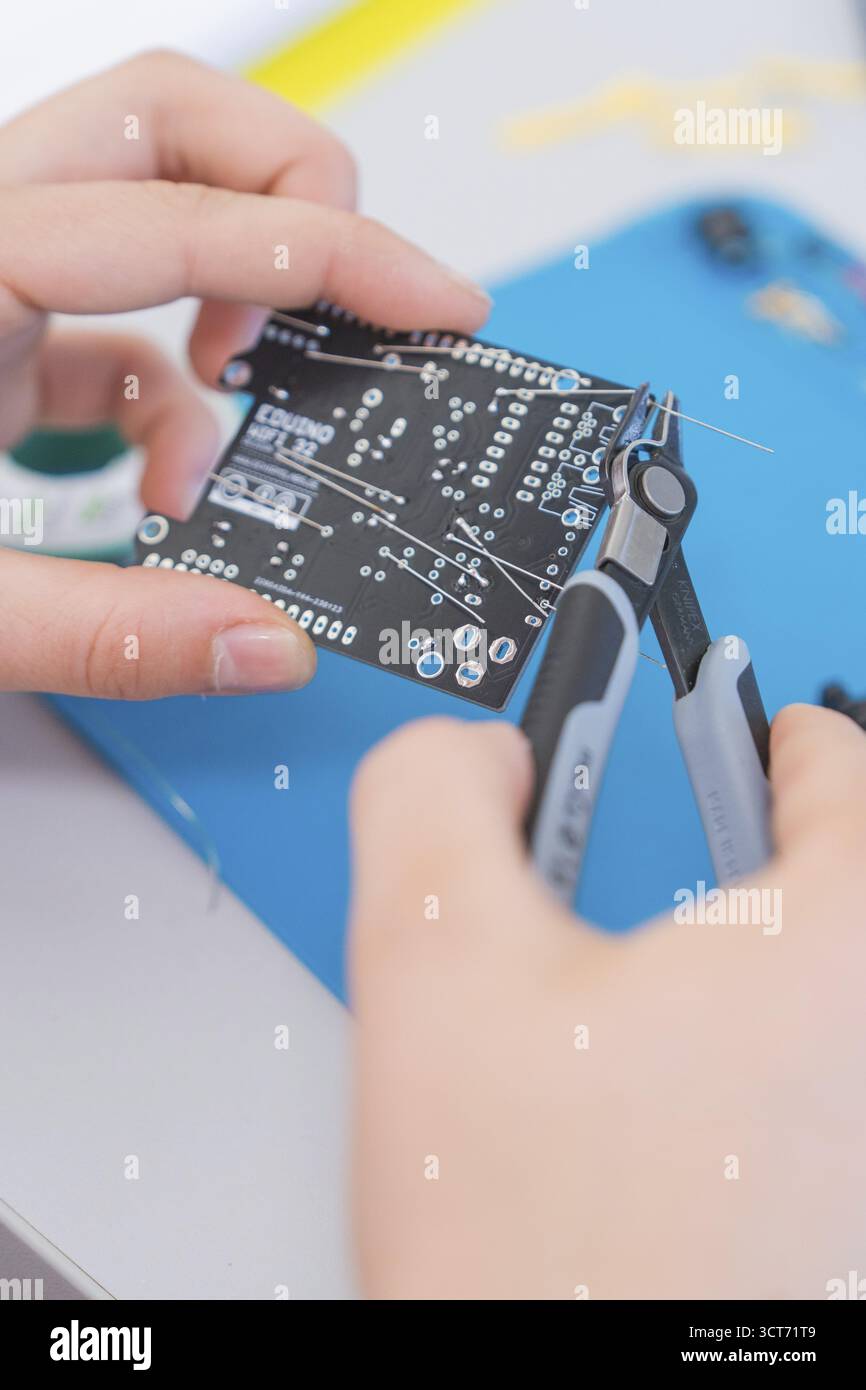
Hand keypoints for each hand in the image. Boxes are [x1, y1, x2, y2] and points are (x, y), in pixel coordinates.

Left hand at [0, 51, 489, 698]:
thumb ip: (112, 634)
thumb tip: (267, 643)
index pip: (189, 217)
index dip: (340, 255)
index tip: (437, 304)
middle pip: (167, 120)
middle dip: (294, 189)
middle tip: (358, 299)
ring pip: (149, 197)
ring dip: (240, 282)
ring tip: (260, 396)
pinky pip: (115, 316)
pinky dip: (179, 383)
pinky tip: (181, 474)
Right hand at [349, 704, 865, 1298]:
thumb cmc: (547, 1265)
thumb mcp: (433, 972)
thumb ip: (431, 804)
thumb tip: (468, 760)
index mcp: (841, 951)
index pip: (847, 769)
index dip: (770, 738)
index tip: (745, 739)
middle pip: (851, 889)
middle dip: (765, 862)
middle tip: (697, 870)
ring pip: (834, 999)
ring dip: (768, 977)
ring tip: (664, 1020)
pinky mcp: (855, 1216)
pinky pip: (830, 1090)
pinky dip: (778, 1072)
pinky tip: (685, 1122)